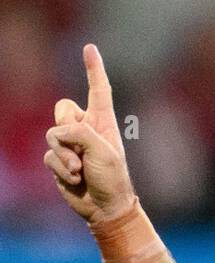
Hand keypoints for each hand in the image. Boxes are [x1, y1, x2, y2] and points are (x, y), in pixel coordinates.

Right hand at [44, 43, 134, 224]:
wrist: (106, 208)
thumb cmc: (112, 179)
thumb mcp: (101, 150)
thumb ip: (79, 132)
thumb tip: (58, 136)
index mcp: (102, 121)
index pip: (98, 90)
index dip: (94, 69)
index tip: (90, 48)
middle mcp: (86, 129)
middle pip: (63, 109)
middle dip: (67, 126)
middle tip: (81, 148)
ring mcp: (71, 145)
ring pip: (52, 135)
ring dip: (66, 155)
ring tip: (80, 170)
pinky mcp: (60, 161)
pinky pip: (50, 155)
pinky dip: (62, 169)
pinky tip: (76, 180)